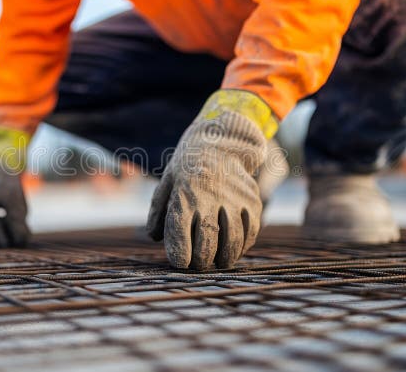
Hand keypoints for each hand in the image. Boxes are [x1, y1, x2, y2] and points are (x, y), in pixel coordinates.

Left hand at [146, 91, 273, 269]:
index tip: (181, 263)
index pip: (180, 234)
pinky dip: (244, 245)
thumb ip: (159, 210)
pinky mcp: (251, 199)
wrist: (219, 140)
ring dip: (224, 258)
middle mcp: (208, 196)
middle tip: (199, 265)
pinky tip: (235, 249)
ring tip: (218, 262)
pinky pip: (251, 230)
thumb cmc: (187, 166)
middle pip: (207, 242)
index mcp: (184, 194)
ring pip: (232, 240)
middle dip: (202, 262)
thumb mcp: (167, 182)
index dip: (180, 256)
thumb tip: (154, 237)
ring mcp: (233, 198)